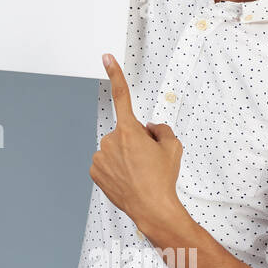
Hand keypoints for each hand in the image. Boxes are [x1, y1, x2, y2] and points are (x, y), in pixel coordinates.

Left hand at [89, 52, 182, 232]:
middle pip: (124, 132)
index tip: (106, 58)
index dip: (115, 74)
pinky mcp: (94, 170)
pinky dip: (115, 167)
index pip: (122, 96)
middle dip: (134, 140)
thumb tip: (151, 128)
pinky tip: (127, 178)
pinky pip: (106, 162)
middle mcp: (110, 140)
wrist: (152, 208)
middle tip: (147, 160)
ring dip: (124, 155)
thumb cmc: (162, 179)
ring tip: (138, 173)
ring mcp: (100, 156)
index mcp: (129, 131)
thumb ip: (162, 130)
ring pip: (114, 148)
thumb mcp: (173, 147)